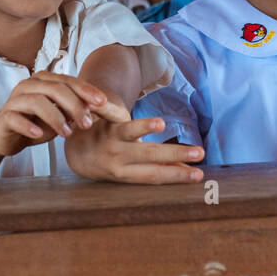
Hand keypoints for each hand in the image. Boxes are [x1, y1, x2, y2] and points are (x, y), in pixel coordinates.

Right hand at [0, 71, 119, 158]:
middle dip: (74, 105)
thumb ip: (73, 110)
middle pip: (55, 89)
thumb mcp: (59, 116)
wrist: (4, 135)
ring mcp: (15, 99)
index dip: (86, 90)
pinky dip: (29, 126)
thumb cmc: (35, 122)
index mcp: (44, 80)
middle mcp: (29, 85)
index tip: (102, 102)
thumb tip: (95, 107)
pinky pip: (16, 118)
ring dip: (55, 117)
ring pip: (37, 101)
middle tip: (87, 123)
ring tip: (67, 133)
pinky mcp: (4, 116)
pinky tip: (39, 134)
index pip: (68, 81)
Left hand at [64, 101, 205, 184]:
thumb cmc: (111, 164)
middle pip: (149, 156)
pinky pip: (105, 111)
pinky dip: (105, 106)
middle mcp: (116, 157)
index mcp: (125, 174)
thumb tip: (191, 174)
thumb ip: (157, 169)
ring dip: (143, 127)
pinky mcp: (102, 120)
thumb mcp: (130, 172)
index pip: (155, 175)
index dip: (177, 175)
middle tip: (199, 153)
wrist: (77, 153)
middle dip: (175, 154)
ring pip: (128, 132)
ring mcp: (109, 137)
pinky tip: (102, 99)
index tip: (199, 175)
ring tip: (160, 124)